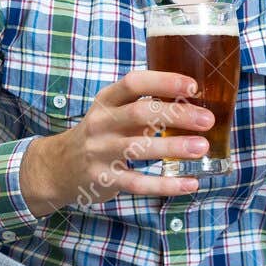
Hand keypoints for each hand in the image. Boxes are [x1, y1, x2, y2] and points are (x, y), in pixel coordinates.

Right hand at [19, 70, 213, 216]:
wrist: (57, 167)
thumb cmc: (99, 134)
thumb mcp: (112, 112)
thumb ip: (143, 106)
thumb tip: (193, 101)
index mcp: (106, 100)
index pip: (133, 83)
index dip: (163, 81)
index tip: (192, 86)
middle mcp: (100, 123)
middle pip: (141, 113)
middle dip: (177, 114)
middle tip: (208, 119)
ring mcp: (100, 152)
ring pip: (139, 148)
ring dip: (174, 147)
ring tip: (203, 147)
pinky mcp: (104, 179)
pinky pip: (138, 183)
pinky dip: (166, 184)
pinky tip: (190, 183)